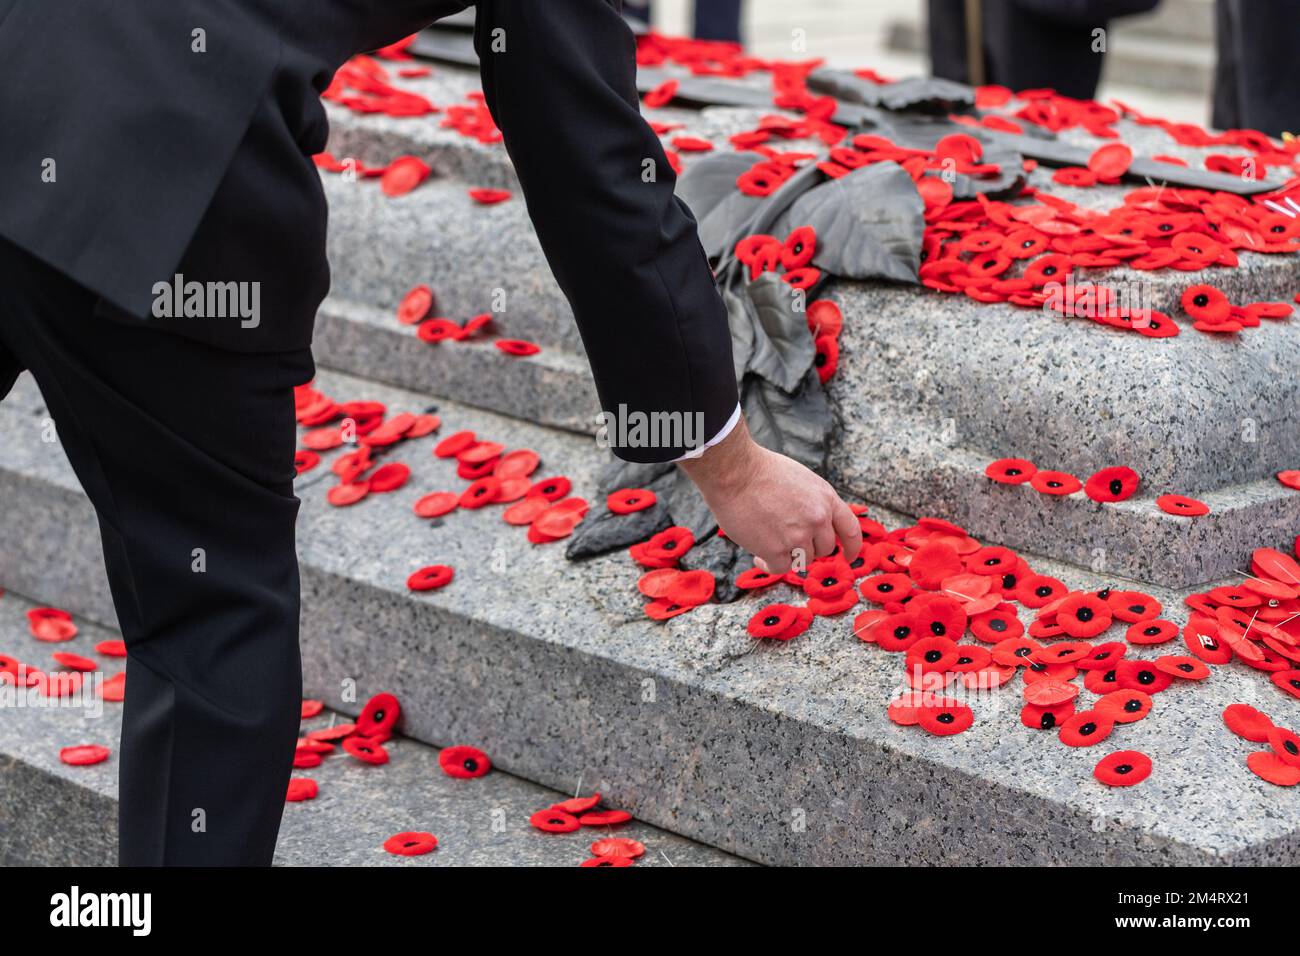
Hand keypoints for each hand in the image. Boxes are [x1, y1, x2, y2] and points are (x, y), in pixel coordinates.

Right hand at [678, 418, 861, 574]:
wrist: (735, 472)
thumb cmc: (760, 470)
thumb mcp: (802, 479)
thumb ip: (814, 502)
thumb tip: (815, 523)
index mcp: (826, 498)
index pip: (851, 529)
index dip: (853, 547)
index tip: (848, 557)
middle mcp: (817, 518)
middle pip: (825, 548)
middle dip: (809, 548)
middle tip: (789, 542)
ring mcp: (798, 535)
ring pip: (804, 560)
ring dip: (788, 555)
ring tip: (768, 545)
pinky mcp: (776, 550)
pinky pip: (781, 568)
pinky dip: (769, 566)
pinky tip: (758, 557)